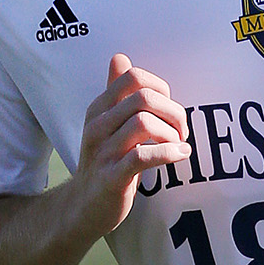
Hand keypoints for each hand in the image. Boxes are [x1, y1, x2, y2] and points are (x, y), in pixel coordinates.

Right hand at [72, 54, 191, 233]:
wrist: (82, 207)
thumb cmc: (104, 161)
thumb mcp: (106, 123)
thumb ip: (116, 92)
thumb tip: (120, 57)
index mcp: (99, 109)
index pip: (133, 77)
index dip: (161, 88)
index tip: (169, 109)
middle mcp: (98, 126)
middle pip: (143, 98)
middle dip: (173, 112)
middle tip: (181, 130)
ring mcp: (103, 152)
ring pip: (143, 123)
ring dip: (171, 133)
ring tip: (178, 144)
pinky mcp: (112, 177)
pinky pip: (142, 156)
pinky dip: (168, 153)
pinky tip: (180, 155)